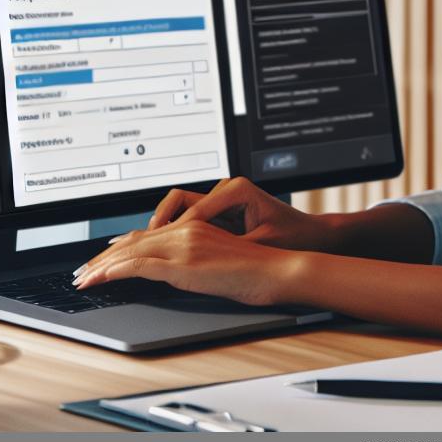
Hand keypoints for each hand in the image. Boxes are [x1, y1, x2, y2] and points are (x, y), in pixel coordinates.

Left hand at [73, 220, 300, 305]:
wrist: (276, 270)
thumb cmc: (257, 268)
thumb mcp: (219, 258)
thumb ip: (194, 257)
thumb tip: (173, 269)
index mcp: (195, 226)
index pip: (147, 235)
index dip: (120, 247)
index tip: (100, 259)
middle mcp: (186, 230)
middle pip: (133, 241)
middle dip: (103, 258)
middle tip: (82, 271)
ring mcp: (184, 245)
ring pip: (131, 251)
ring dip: (101, 266)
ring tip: (83, 279)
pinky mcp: (184, 264)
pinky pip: (141, 265)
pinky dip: (115, 271)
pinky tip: (101, 279)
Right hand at [143, 176, 335, 251]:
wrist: (310, 237)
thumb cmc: (292, 238)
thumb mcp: (260, 244)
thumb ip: (230, 246)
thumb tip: (194, 250)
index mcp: (235, 191)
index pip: (190, 212)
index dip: (167, 234)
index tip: (148, 251)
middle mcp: (225, 190)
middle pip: (176, 203)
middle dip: (154, 227)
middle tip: (131, 249)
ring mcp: (221, 200)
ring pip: (177, 209)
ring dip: (160, 228)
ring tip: (140, 249)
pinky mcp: (220, 212)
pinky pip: (187, 217)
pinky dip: (172, 231)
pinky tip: (160, 248)